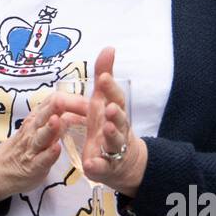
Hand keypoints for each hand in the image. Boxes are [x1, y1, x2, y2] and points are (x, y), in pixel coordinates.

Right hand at [0, 91, 76, 203]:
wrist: (0, 168)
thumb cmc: (26, 145)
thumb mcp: (41, 127)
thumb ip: (61, 118)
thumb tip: (83, 110)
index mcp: (38, 116)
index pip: (56, 100)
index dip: (75, 99)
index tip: (95, 101)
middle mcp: (34, 128)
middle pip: (48, 111)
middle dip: (68, 106)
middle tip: (87, 105)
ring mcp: (32, 146)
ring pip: (42, 134)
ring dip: (51, 128)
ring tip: (58, 120)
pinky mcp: (32, 166)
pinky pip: (41, 159)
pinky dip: (48, 154)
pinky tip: (56, 149)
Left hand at [80, 48, 147, 197]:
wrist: (124, 161)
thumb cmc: (110, 124)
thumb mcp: (104, 99)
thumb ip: (105, 75)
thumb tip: (109, 48)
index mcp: (115, 113)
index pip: (116, 98)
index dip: (110, 88)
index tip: (103, 77)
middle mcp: (118, 130)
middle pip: (120, 121)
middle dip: (115, 115)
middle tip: (109, 108)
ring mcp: (113, 149)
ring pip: (115, 143)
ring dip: (111, 136)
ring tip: (105, 130)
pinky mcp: (105, 167)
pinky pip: (102, 167)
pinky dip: (97, 166)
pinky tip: (90, 164)